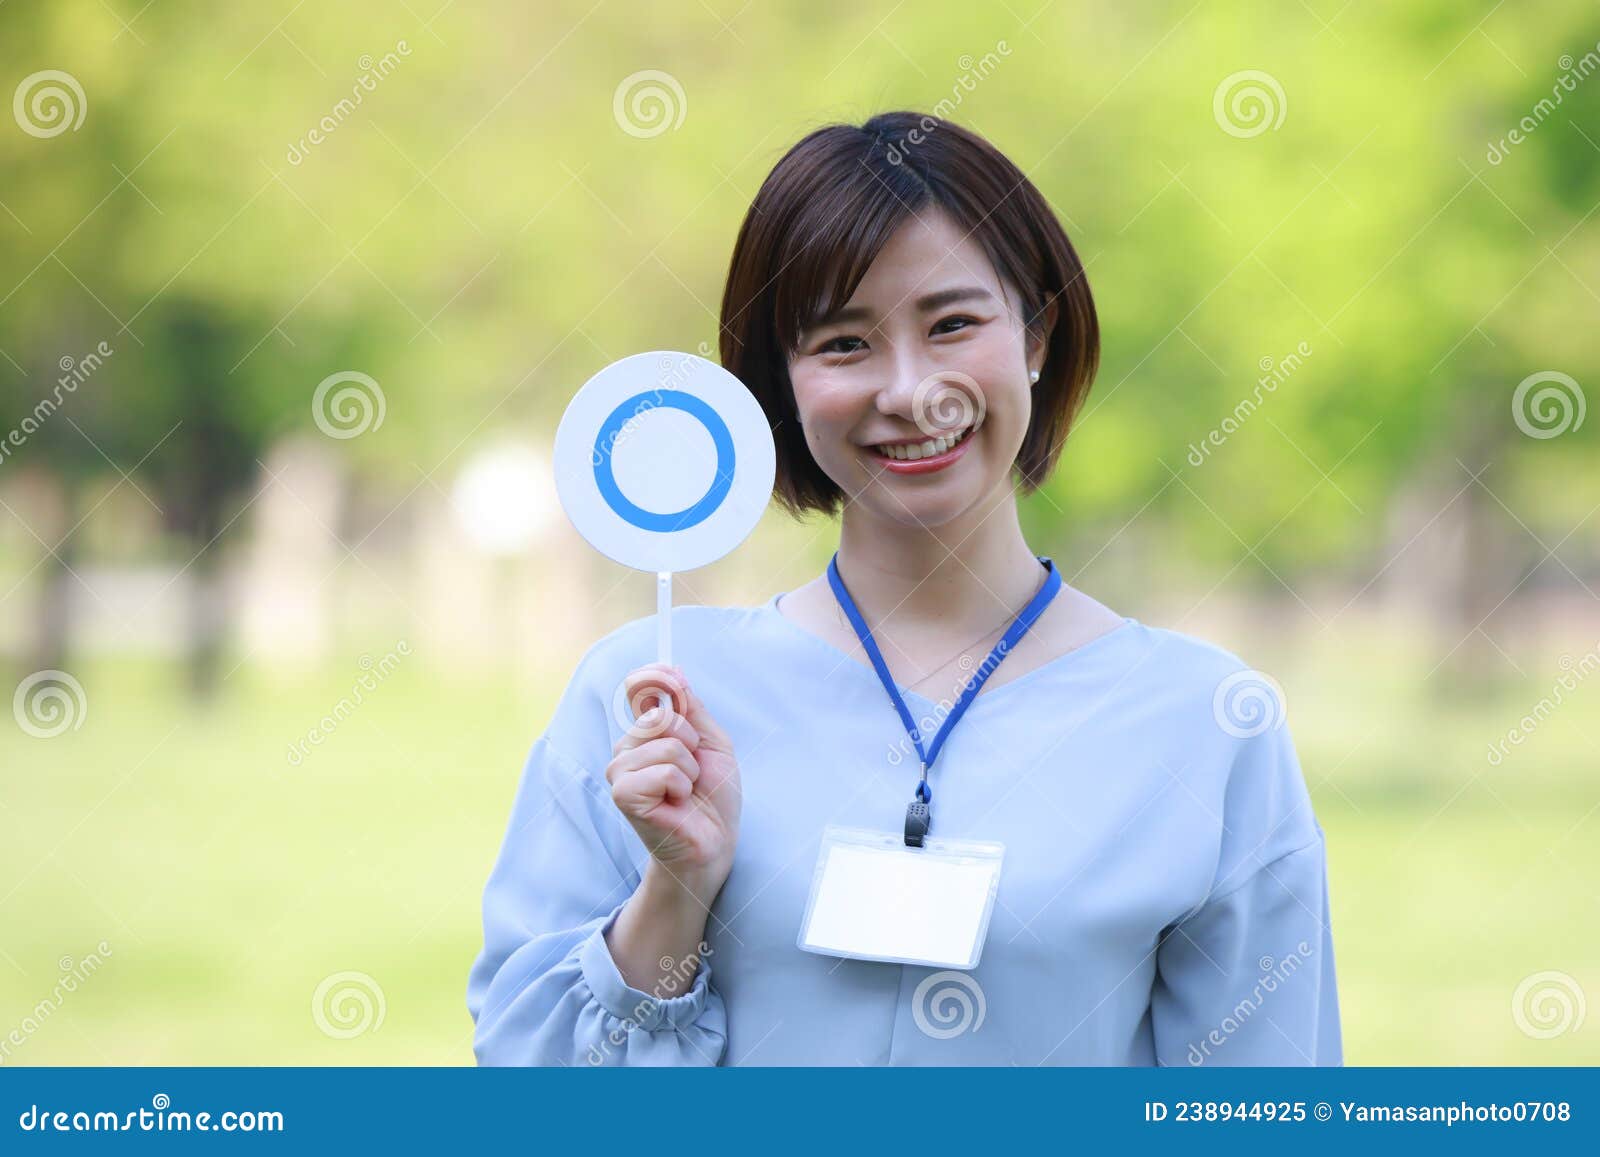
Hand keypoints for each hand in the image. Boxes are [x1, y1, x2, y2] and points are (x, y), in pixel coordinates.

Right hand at [606, 663, 741, 897]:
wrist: (714, 840)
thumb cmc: (712, 794)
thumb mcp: (710, 741)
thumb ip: (690, 706)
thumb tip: (670, 669)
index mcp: (645, 731)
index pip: (639, 686)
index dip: (657, 678)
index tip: (674, 680)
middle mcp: (626, 747)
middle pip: (660, 715)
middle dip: (691, 741)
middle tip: (692, 771)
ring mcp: (620, 771)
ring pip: (665, 742)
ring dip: (689, 768)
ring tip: (685, 790)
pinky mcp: (623, 794)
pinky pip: (663, 770)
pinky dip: (681, 785)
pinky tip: (676, 803)